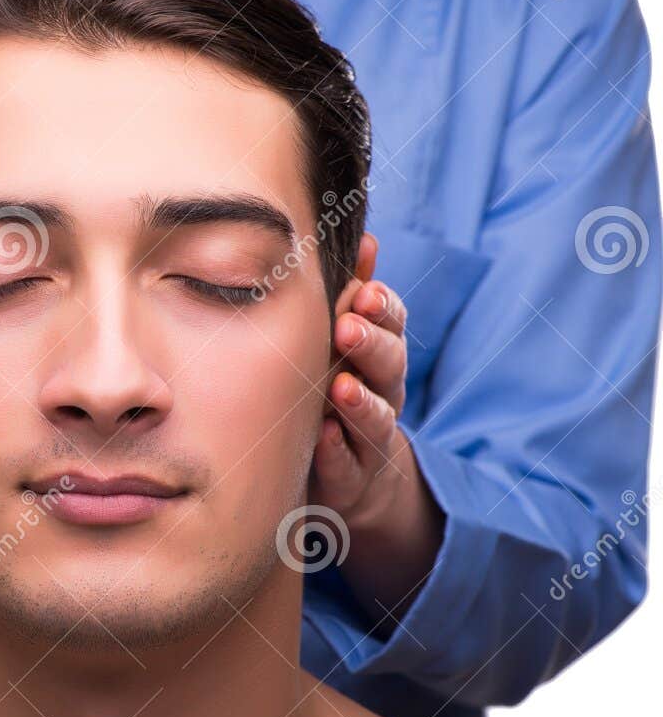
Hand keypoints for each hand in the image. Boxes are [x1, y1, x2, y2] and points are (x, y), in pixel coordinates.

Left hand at [310, 234, 413, 532]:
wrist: (356, 479)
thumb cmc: (342, 392)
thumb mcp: (351, 344)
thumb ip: (356, 294)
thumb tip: (367, 237)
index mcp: (381, 354)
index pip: (391, 324)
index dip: (382, 309)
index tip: (362, 293)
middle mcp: (384, 393)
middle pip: (390, 366)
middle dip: (372, 345)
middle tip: (347, 328)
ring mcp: (371, 438)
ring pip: (376, 418)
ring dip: (359, 401)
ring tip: (339, 387)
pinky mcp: (353, 478)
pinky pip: (347, 466)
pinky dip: (336, 452)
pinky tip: (323, 438)